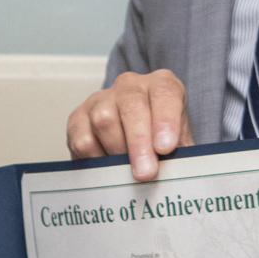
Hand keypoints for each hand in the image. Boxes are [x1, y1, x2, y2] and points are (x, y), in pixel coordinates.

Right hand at [66, 70, 192, 179]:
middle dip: (139, 142)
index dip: (165, 120)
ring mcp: (101, 98)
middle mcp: (130, 85)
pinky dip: (96, 158)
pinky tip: (109, 167)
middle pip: (131, 106)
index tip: (165, 148)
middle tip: (145, 172)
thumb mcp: (179, 145)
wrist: (135, 145)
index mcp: (161, 85)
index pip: (165, 94)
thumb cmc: (160, 142)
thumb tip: (181, 172)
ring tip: (128, 171)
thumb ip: (180, 155)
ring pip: (104, 120)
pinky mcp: (78, 117)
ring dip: (117, 151)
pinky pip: (83, 139)